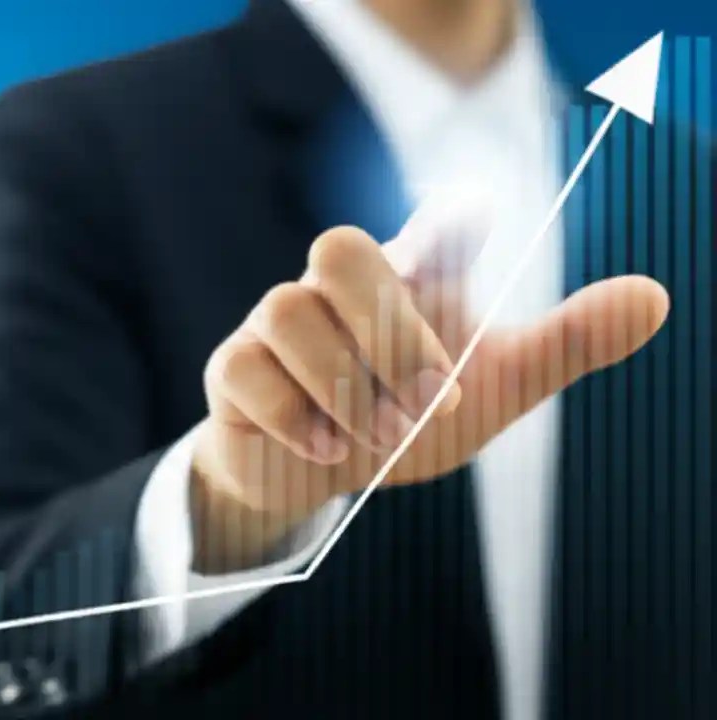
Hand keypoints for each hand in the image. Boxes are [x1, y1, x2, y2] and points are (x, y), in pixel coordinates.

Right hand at [190, 206, 668, 573]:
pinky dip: (293, 413)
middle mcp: (336, 291)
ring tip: (381, 435)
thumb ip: (564, 344)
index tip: (478, 216)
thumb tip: (657, 295)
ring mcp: (275, 326)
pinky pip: (246, 370)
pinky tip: (327, 449)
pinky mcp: (233, 371)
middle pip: (339, 249)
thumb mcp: (491, 387)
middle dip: (389, 328)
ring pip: (287, 309)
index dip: (450, 218)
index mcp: (408, 281)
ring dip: (343, 380)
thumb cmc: (402, 415)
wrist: (317, 474)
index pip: (429, 228)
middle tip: (432, 397)